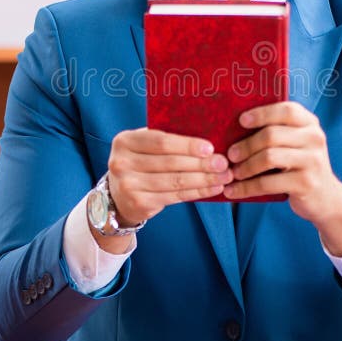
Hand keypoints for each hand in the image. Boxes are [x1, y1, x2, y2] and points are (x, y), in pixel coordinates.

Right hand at [98, 128, 232, 250]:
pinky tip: (213, 188)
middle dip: (201, 163)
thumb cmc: (139, 163)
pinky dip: (197, 192)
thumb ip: (165, 140)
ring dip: (203, 179)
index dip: (187, 145)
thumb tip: (207, 137)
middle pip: (170, 162)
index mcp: (124, 141)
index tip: (210, 148)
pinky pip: (175, 196)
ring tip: (223, 177)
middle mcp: (122, 162)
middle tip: (223, 163)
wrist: (118, 196)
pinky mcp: (139, 203)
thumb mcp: (143, 146)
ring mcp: (128, 185)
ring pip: (175, 181)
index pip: (160, 141)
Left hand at [222, 101, 341, 256]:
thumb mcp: (296, 143)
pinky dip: (247, 188)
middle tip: (231, 154)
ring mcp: (312, 161)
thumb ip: (277, 131)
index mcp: (310, 123)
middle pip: (272, 135)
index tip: (241, 121)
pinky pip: (268, 183)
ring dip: (246, 166)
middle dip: (246, 145)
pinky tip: (234, 191)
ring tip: (233, 173)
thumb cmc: (300, 165)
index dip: (262, 113)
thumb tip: (234, 126)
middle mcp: (314, 138)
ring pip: (269, 158)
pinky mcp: (306, 183)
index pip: (286, 110)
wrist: (326, 197)